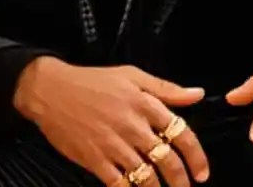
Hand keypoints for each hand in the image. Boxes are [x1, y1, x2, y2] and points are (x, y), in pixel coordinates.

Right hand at [13, 57, 209, 185]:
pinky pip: (118, 183)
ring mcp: (112, 145)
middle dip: (181, 179)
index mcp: (145, 104)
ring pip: (145, 176)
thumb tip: (197, 94)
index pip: (181, 133)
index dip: (196, 156)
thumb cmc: (92, 81)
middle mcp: (132, 126)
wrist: (50, 91)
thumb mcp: (133, 76)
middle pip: (167, 160)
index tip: (202, 172)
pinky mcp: (93, 159)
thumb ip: (167, 88)